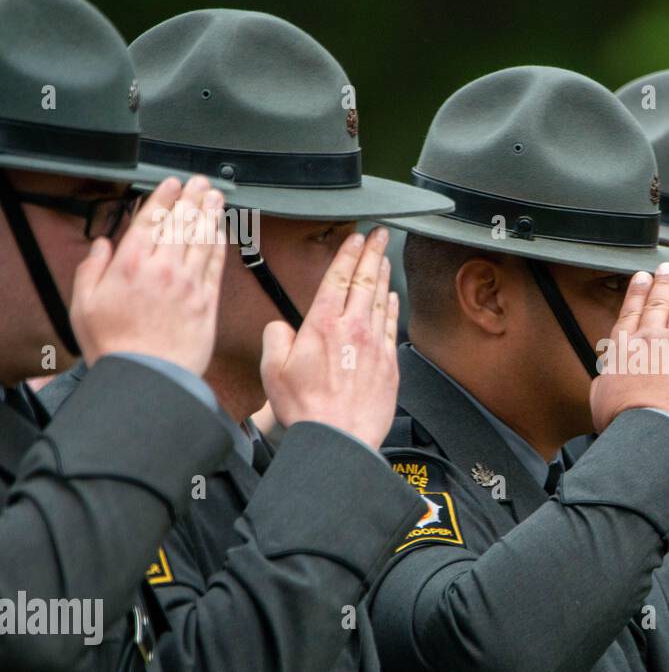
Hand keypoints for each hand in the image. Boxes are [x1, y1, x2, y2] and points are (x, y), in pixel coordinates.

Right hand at [71, 175, 226, 374]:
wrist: (147, 377)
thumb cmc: (114, 346)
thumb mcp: (83, 304)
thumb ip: (91, 268)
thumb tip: (102, 245)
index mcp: (131, 265)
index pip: (151, 220)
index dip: (165, 198)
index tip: (173, 184)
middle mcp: (163, 269)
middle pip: (181, 224)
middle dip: (192, 199)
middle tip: (201, 183)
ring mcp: (189, 284)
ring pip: (202, 239)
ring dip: (210, 215)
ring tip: (215, 197)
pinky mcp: (208, 302)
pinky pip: (216, 265)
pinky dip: (220, 244)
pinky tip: (222, 231)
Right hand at [260, 227, 399, 450]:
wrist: (340, 437)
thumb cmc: (307, 409)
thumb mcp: (273, 370)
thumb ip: (276, 338)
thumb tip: (282, 327)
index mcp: (323, 325)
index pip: (339, 278)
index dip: (349, 254)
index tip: (356, 238)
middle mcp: (353, 329)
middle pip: (366, 281)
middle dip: (373, 253)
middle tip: (380, 235)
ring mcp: (374, 345)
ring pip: (382, 299)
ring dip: (383, 275)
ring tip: (384, 258)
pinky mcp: (388, 363)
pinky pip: (391, 325)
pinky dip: (392, 307)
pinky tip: (392, 298)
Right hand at [590, 262, 668, 436]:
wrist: (654, 430)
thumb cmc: (625, 422)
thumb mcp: (600, 397)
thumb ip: (606, 379)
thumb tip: (606, 374)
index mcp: (624, 347)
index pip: (631, 311)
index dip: (638, 291)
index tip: (643, 277)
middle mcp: (651, 338)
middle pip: (659, 302)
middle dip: (664, 282)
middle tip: (668, 267)